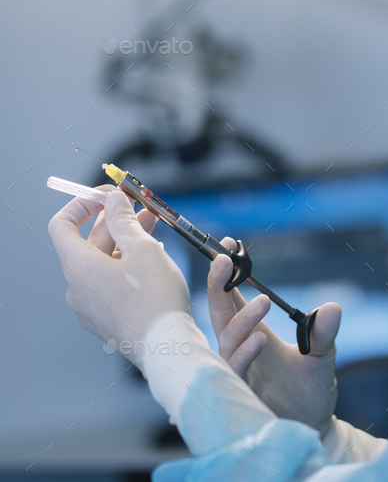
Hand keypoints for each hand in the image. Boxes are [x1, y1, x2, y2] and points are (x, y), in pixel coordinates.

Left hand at [48, 189, 190, 364]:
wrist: (167, 350)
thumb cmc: (154, 299)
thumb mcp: (142, 248)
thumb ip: (124, 220)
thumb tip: (113, 200)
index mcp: (79, 267)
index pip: (61, 226)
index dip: (82, 205)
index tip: (107, 196)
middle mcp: (78, 288)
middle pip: (89, 243)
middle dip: (116, 221)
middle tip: (143, 207)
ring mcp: (91, 307)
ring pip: (104, 263)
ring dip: (126, 241)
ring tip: (154, 227)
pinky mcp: (107, 319)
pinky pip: (111, 283)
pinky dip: (128, 265)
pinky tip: (153, 259)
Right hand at [208, 238, 341, 436]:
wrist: (312, 429)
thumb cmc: (309, 392)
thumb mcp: (322, 355)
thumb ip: (323, 332)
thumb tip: (334, 307)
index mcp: (253, 331)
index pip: (230, 296)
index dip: (225, 272)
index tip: (227, 245)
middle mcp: (240, 347)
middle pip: (219, 311)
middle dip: (217, 284)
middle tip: (223, 260)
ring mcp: (239, 369)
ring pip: (226, 338)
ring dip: (243, 318)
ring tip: (263, 300)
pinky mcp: (242, 392)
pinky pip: (235, 369)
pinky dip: (246, 352)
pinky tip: (261, 339)